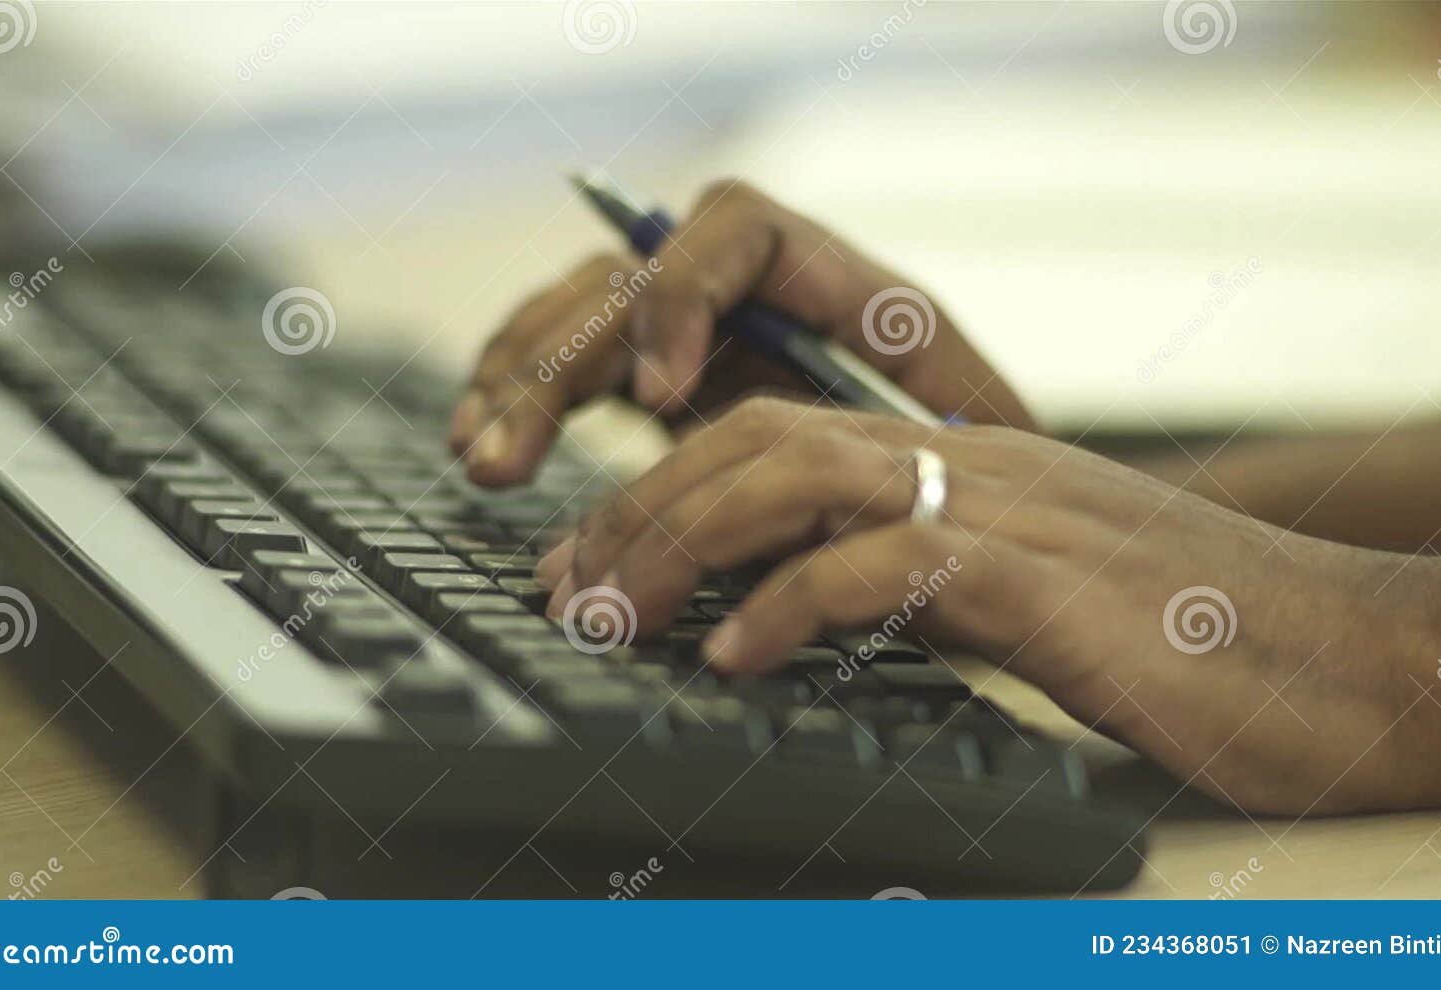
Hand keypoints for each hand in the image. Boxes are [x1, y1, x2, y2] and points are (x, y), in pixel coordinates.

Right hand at [450, 180, 1033, 483]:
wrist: (937, 496)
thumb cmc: (962, 463)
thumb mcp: (964, 440)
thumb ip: (926, 426)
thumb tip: (853, 445)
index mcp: (833, 282)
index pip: (741, 229)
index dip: (685, 295)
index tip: (662, 398)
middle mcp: (750, 291)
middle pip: (631, 276)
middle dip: (561, 363)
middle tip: (514, 454)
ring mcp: (689, 328)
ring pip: (576, 312)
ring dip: (515, 381)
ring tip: (482, 458)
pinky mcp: (646, 374)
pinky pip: (558, 357)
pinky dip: (510, 394)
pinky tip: (476, 443)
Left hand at [534, 397, 1440, 818]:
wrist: (1362, 661)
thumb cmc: (1202, 648)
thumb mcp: (1036, 608)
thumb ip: (930, 596)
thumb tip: (807, 624)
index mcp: (966, 466)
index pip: (780, 430)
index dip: (666, 488)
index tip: (594, 564)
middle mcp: (976, 465)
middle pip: (762, 434)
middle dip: (641, 506)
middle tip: (567, 590)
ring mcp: (1014, 511)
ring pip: (802, 472)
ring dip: (683, 540)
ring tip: (611, 616)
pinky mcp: (1051, 582)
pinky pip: (888, 563)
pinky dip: (790, 602)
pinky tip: (735, 656)